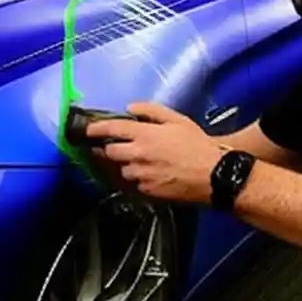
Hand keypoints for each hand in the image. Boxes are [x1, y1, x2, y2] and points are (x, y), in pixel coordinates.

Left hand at [85, 101, 228, 204]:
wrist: (214, 175)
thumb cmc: (197, 144)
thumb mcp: (177, 120)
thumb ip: (151, 111)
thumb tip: (129, 108)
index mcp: (144, 135)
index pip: (110, 129)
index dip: (95, 129)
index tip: (87, 130)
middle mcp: (137, 155)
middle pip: (108, 152)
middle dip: (108, 148)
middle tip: (113, 146)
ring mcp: (140, 175)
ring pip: (120, 169)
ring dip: (124, 165)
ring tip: (139, 161)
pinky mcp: (146, 191)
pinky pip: (133, 183)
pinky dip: (136, 178)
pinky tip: (148, 173)